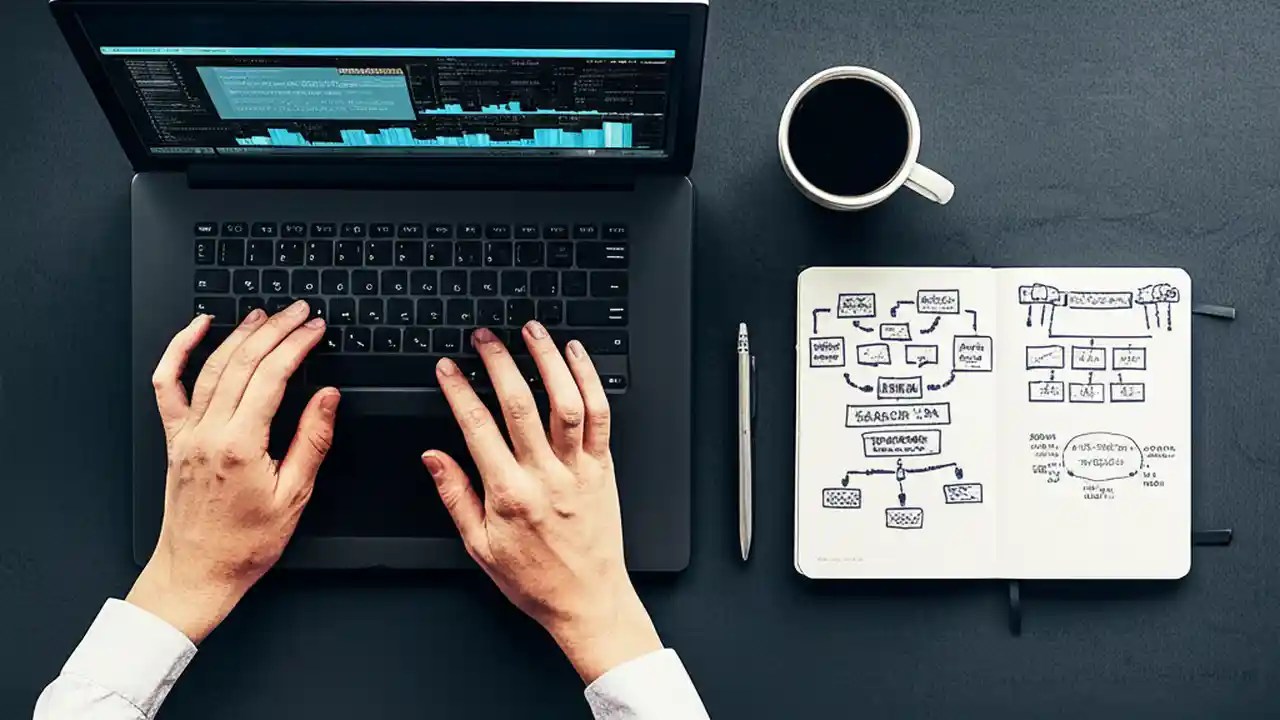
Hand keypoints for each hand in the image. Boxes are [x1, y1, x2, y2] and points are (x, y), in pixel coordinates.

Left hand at [127, 302, 338, 642]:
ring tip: (265, 315)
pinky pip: (168, 385)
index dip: (297, 346)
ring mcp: (187, 432)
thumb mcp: (294, 496)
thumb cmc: (245, 544)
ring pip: (211, 366)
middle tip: (299, 313)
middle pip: (242, 363)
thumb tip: (328, 397)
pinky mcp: (174, 438)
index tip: (316, 329)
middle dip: (275, 330)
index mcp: (240, 446)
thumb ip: (312, 440)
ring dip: (239, 334)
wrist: (198, 572)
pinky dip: (179, 351)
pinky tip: (196, 330)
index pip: (272, 377)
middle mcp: (208, 432)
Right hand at [424, 322, 660, 682]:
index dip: (460, 390)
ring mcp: (578, 469)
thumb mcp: (479, 546)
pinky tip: (576, 356)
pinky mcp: (603, 467)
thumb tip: (432, 456)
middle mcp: (545, 476)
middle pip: (520, 405)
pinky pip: (601, 416)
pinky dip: (589, 380)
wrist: (587, 599)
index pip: (478, 428)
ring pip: (566, 402)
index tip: (448, 367)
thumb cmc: (534, 578)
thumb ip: (455, 495)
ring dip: (548, 360)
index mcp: (509, 494)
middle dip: (499, 362)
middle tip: (484, 337)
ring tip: (531, 331)